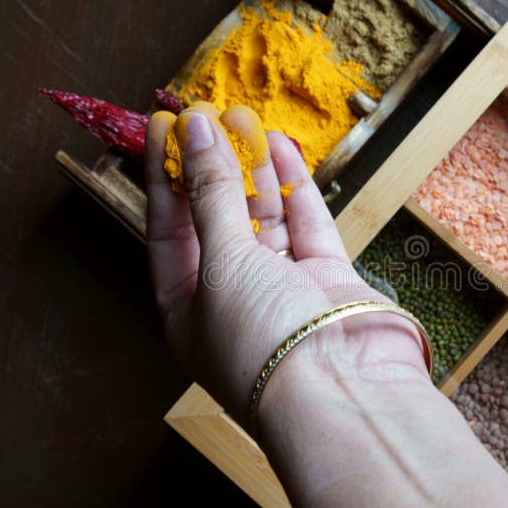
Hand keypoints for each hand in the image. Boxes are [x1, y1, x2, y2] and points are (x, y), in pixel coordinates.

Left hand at [144, 103, 429, 426]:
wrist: (344, 391)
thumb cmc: (263, 342)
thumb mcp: (220, 263)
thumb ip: (212, 193)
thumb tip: (198, 128)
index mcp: (189, 309)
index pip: (167, 231)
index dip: (164, 177)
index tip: (164, 125)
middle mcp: (234, 299)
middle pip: (216, 221)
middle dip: (212, 169)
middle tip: (209, 115)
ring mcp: (284, 287)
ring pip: (264, 218)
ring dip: (253, 170)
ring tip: (244, 119)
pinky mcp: (327, 279)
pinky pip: (306, 224)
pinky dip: (295, 187)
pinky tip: (281, 148)